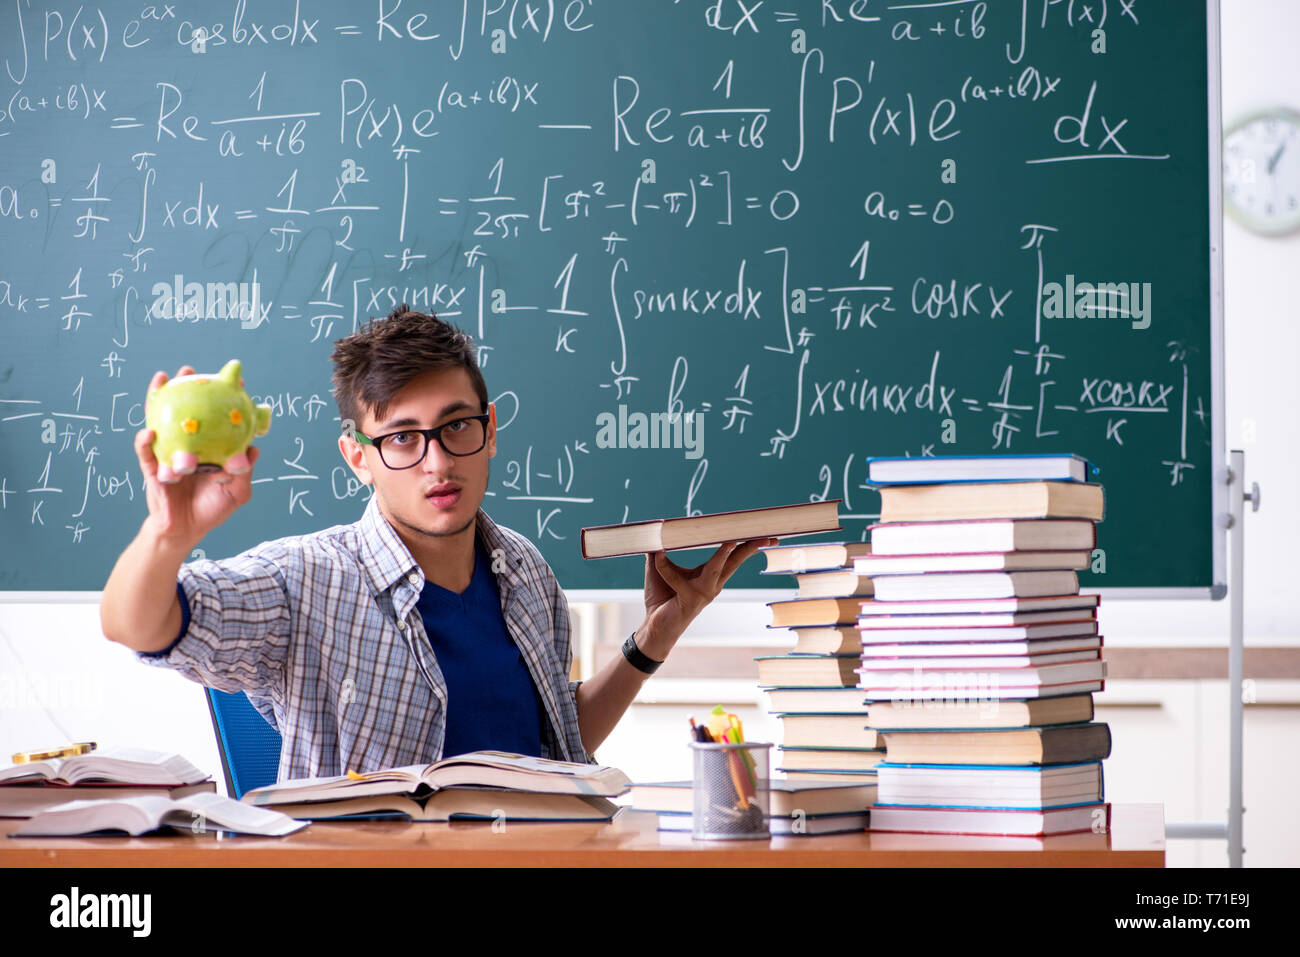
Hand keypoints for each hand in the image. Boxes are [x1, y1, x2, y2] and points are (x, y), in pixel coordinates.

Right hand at [135, 366, 259, 548]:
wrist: (186, 531)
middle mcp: (188, 445)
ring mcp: (169, 454)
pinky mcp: (153, 469)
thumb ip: (244, 471)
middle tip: (188, 369)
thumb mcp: (237, 491)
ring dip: (158, 400)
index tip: (231, 381)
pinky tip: (148, 431)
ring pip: (161, 422)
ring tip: (161, 381)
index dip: (220, 400)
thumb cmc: (212, 509)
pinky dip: (145, 441)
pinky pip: (146, 452)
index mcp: (209, 448)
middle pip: (185, 412)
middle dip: (186, 388)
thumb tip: (253, 449)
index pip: (214, 419)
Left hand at [637, 537, 778, 659]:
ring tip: (731, 541)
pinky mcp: (689, 599)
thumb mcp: (659, 568)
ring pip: (717, 568)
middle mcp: (712, 584)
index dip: (748, 544)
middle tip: (768, 537)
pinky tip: (659, 554)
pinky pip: (678, 579)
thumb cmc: (661, 597)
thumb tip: (652, 531)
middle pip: (736, 561)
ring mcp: (704, 592)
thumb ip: (658, 549)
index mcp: (710, 575)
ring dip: (724, 553)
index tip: (763, 533)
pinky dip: (665, 568)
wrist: (654, 626)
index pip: (733, 556)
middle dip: (752, 547)